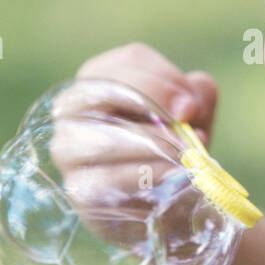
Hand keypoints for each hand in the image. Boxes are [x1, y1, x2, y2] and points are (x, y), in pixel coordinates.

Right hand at [48, 43, 218, 249]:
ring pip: (101, 136)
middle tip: (187, 128)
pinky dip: (143, 175)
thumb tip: (187, 105)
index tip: (192, 106)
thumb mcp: (192, 115)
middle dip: (152, 107)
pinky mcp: (77, 189)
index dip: (163, 81)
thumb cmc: (174, 146)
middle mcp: (73, 108)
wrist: (165, 203)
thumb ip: (196, 95)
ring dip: (151, 145)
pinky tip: (170, 177)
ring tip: (185, 156)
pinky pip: (105, 178)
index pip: (130, 60)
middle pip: (103, 91)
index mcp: (103, 75)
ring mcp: (68, 149)